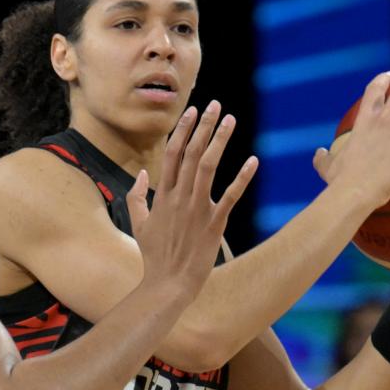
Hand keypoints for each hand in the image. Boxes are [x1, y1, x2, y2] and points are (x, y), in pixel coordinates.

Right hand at [127, 101, 258, 304]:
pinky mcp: (214, 224)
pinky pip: (231, 196)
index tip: (192, 111)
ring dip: (219, 141)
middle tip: (215, 105)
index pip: (172, 154)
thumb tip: (142, 174)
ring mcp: (197, 209)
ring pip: (208, 167)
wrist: (168, 284)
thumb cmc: (154, 256)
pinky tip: (253, 160)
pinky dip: (242, 178)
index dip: (183, 130)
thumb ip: (136, 197)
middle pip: (191, 153)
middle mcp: (179, 197)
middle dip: (203, 126)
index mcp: (162, 196)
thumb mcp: (138, 224)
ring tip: (230, 120)